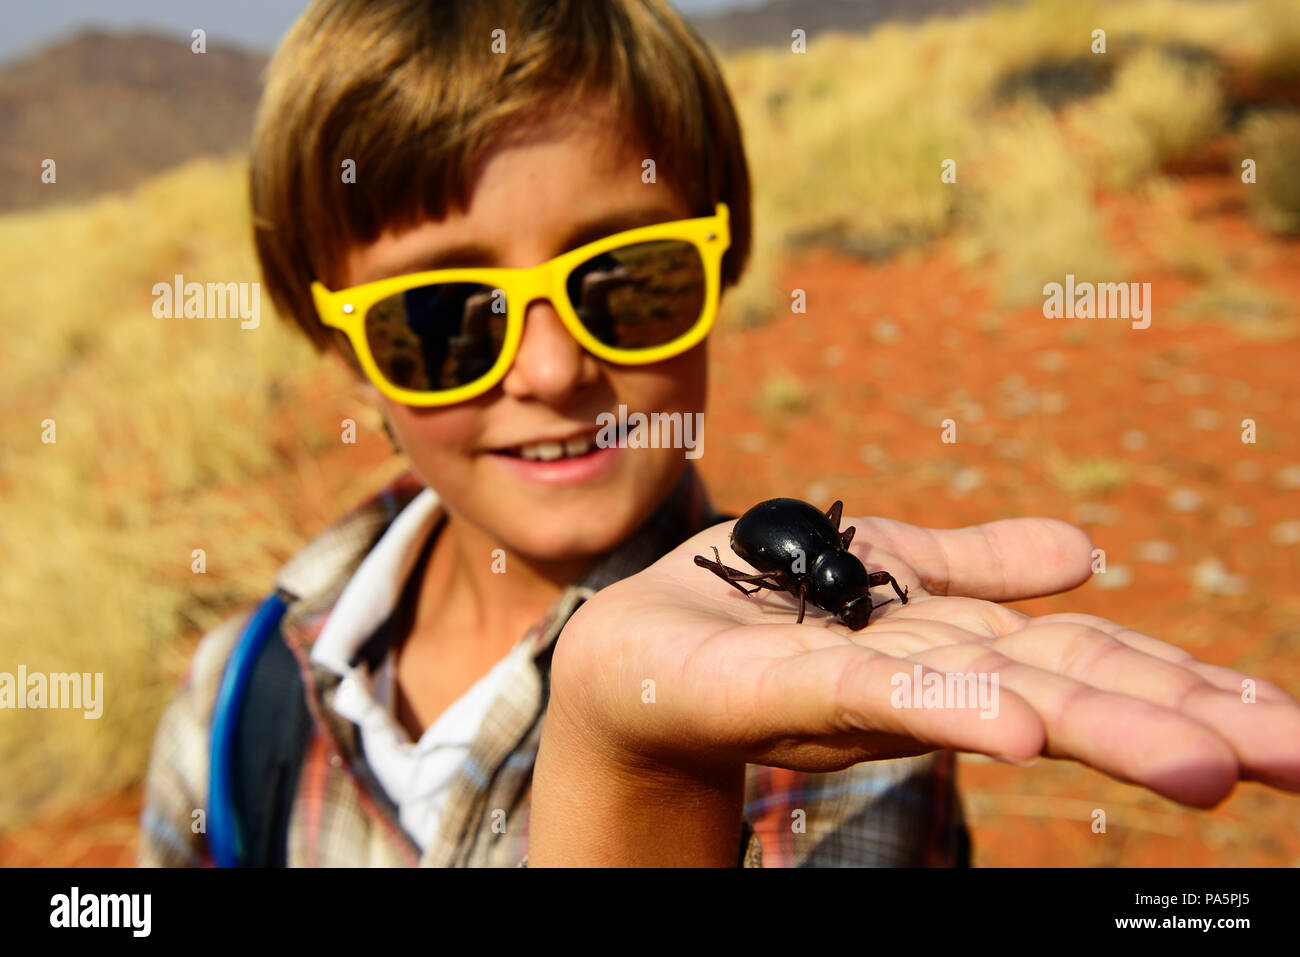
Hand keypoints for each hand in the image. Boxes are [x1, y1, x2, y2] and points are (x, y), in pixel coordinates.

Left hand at [546, 513, 1299, 806]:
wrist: (641, 645)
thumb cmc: (765, 611)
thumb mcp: (888, 567)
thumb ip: (980, 562)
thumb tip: (1087, 554)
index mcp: (957, 640)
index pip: (1085, 656)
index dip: (1184, 682)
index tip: (1284, 724)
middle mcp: (928, 672)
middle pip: (1065, 685)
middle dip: (1182, 720)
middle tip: (1296, 762)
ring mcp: (863, 684)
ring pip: (994, 697)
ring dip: (1098, 726)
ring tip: (1202, 764)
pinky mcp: (788, 683)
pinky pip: (875, 690)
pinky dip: (951, 709)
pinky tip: (1017, 728)